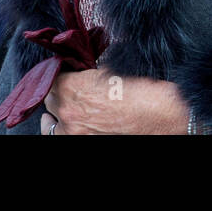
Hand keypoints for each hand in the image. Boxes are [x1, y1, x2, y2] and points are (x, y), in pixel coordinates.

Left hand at [41, 69, 187, 134]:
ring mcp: (74, 132)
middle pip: (49, 99)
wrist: (162, 116)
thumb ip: (91, 70)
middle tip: (69, 88)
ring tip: (62, 110)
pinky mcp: (81, 142)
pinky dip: (61, 130)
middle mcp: (68, 112)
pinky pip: (60, 136)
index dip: (60, 72)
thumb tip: (83, 69)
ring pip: (50, 123)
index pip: (51, 77)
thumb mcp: (113, 68)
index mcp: (73, 88)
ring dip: (56, 113)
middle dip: (58, 91)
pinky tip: (65, 126)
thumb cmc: (143, 91)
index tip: (66, 72)